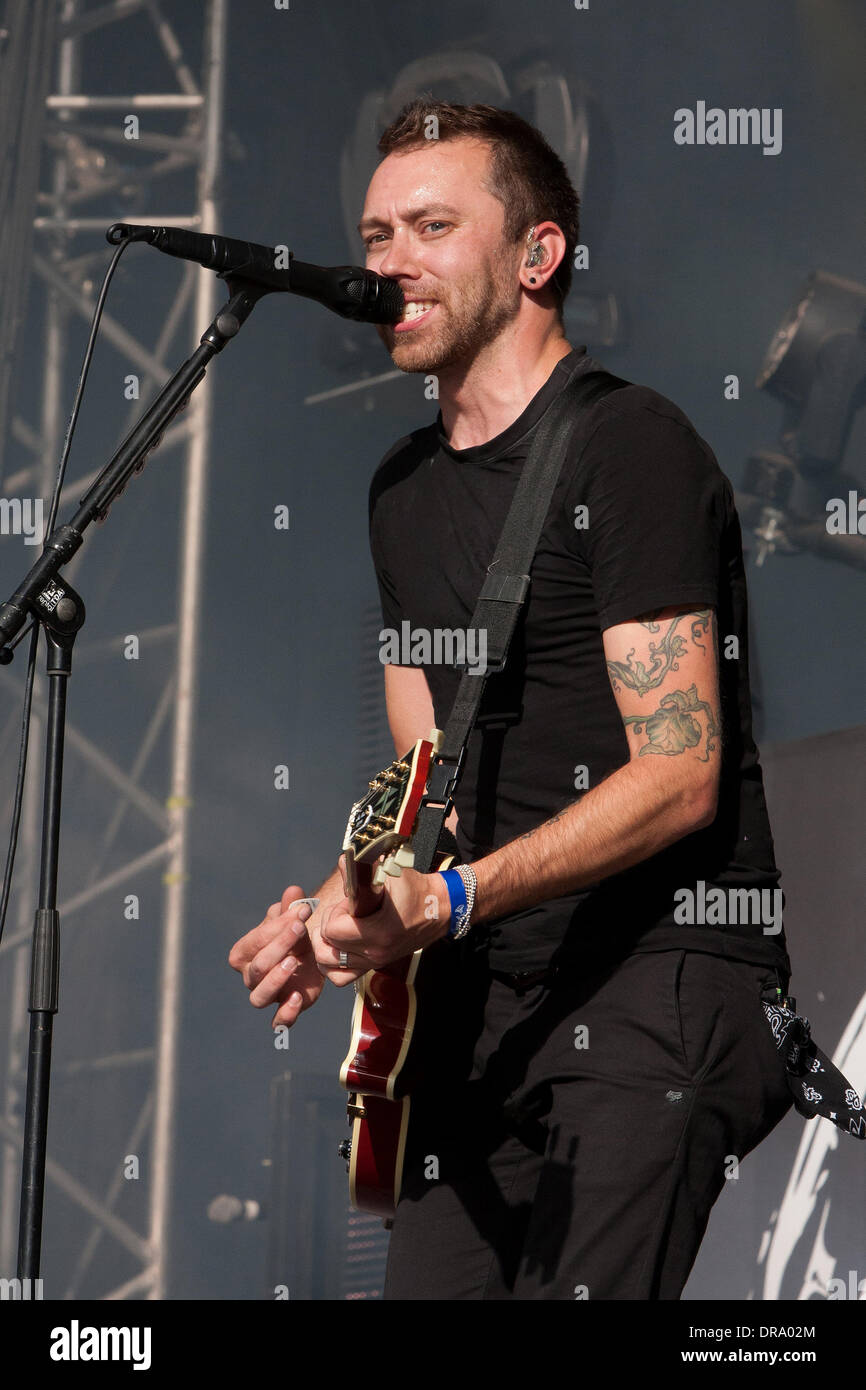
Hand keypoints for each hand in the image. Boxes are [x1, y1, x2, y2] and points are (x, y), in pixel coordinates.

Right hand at [228, 884, 324, 1029]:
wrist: (311, 954)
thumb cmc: (293, 935)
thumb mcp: (292, 919)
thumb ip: (291, 907)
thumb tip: (293, 891)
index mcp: (244, 953)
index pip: (254, 942)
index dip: (275, 928)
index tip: (300, 913)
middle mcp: (250, 976)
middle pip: (258, 967)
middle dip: (279, 945)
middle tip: (300, 926)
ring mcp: (267, 995)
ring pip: (259, 997)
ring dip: (275, 980)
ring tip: (293, 962)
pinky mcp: (285, 1010)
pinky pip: (278, 1022)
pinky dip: (285, 1014)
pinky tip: (297, 997)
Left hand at [312, 858, 450, 984]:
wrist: (438, 908)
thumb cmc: (416, 890)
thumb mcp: (391, 874)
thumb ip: (363, 869)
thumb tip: (344, 860)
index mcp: (379, 931)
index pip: (333, 931)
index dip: (335, 913)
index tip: (349, 904)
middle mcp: (375, 952)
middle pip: (327, 949)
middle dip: (329, 928)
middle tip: (343, 914)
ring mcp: (375, 962)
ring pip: (330, 966)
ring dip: (328, 947)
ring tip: (337, 930)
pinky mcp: (375, 965)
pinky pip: (341, 976)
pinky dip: (334, 964)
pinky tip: (339, 946)